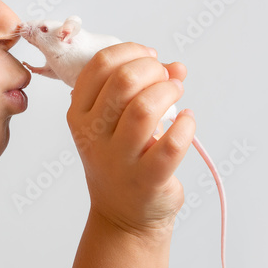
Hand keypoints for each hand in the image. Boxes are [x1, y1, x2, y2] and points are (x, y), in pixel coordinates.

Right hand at [66, 42, 194, 242]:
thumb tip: (177, 67)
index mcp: (80, 113)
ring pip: (145, 108)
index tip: (150, 57)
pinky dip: (186, 125)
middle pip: (124, 81)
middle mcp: (94, 135)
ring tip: (177, 92)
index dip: (131, 52)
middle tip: (166, 78)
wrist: (123, 215)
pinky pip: (171, 145)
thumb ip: (144, 87)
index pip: (100, 65)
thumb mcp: (118, 121)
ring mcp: (119, 159)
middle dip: (153, 70)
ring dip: (169, 91)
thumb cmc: (122, 159)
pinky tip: (188, 121)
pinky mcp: (147, 180)